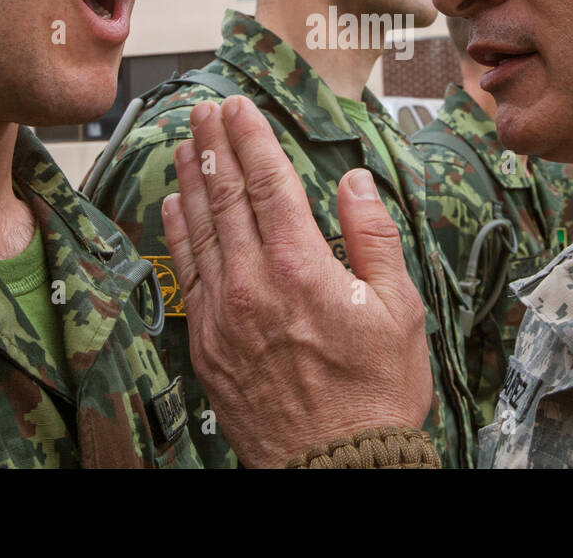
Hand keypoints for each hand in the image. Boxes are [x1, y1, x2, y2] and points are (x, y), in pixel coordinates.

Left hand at [160, 95, 432, 467]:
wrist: (335, 465)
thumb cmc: (375, 392)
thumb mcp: (398, 308)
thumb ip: (373, 236)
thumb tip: (354, 182)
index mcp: (302, 267)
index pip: (268, 183)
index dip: (251, 138)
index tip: (240, 107)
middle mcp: (253, 283)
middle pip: (226, 195)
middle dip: (213, 145)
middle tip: (204, 109)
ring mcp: (221, 313)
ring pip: (199, 228)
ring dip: (190, 178)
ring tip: (184, 141)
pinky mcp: (204, 342)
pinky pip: (185, 272)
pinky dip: (177, 232)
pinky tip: (174, 206)